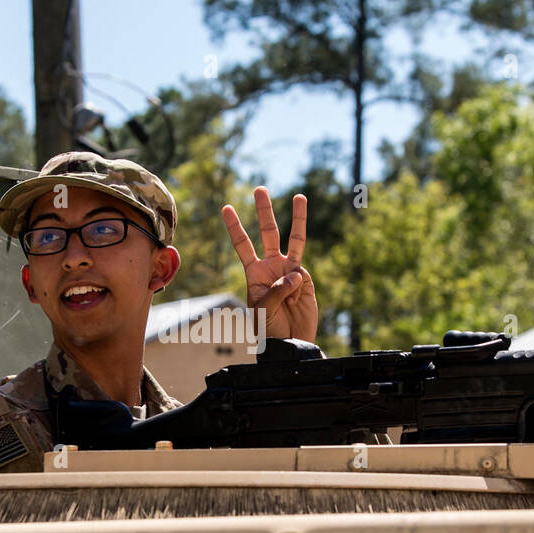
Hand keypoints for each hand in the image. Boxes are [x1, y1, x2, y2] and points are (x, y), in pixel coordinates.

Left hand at [222, 187, 318, 343]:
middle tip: (259, 189)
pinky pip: (301, 272)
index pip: (243, 245)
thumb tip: (296, 275)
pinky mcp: (306, 280)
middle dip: (264, 211)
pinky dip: (297, 279)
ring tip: (299, 196)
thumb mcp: (263, 310)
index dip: (235, 227)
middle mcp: (272, 267)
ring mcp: (290, 272)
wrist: (288, 343)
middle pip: (268, 233)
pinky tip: (295, 291)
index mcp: (255, 273)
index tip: (226, 207)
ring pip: (294, 239)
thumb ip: (277, 291)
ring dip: (297, 217)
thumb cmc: (269, 329)